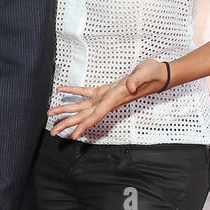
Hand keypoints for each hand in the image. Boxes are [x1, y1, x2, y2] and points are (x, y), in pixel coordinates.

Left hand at [47, 60, 169, 139]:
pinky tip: (61, 91)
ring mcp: (105, 97)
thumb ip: (136, 81)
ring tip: (51, 114)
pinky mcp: (105, 90)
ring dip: (65, 110)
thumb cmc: (153, 74)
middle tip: (53, 132)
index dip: (84, 126)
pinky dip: (72, 91)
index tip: (72, 136)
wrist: (158, 74)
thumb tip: (129, 87)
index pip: (96, 116)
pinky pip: (85, 92)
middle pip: (84, 116)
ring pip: (81, 106)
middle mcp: (107, 102)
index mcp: (114, 100)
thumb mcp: (145, 74)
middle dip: (68, 124)